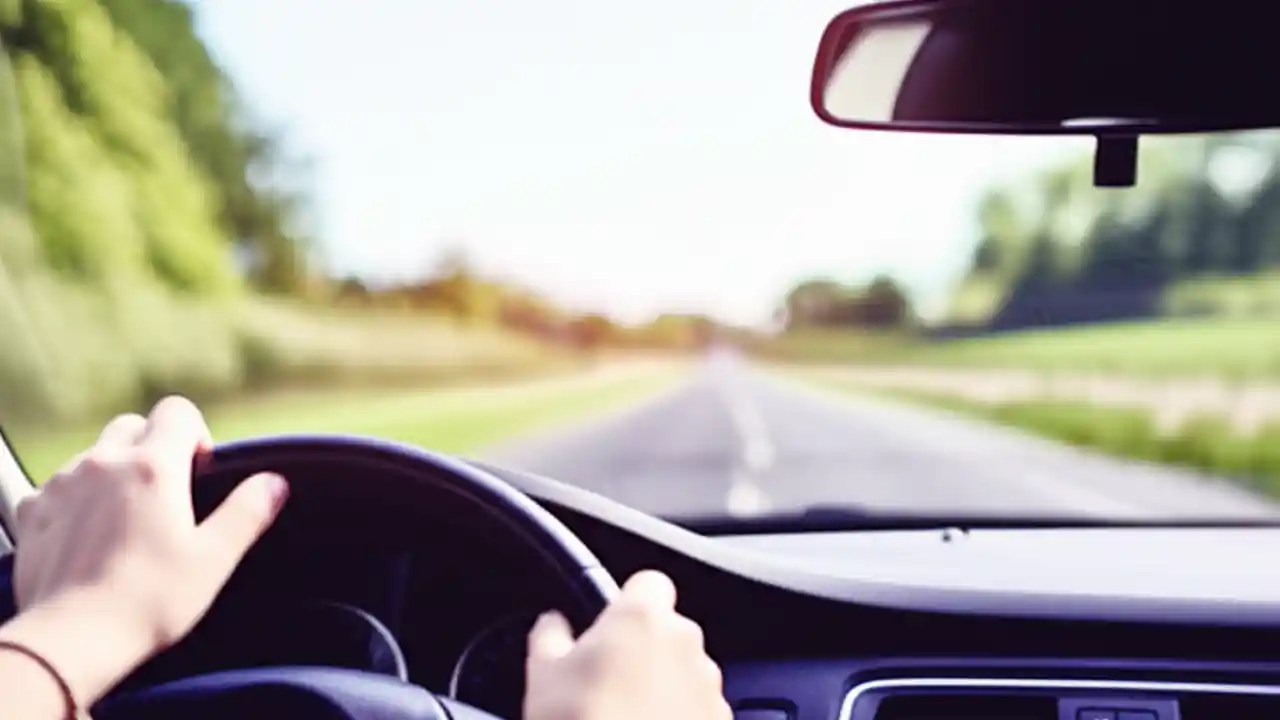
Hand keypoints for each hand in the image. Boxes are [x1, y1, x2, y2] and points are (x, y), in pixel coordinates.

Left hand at [0, 396, 288, 706]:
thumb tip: (274, 483)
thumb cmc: (147, 601)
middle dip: (152, 448)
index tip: (198, 472)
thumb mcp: (214, 558)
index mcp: (154, 467)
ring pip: (94, 455)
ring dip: (112, 473)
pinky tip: (87, 537)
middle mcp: (105, 464)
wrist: (70, 640)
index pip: (178, 410)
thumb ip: (248, 512)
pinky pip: (58, 486)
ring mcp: (63, 484)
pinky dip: (75, 500)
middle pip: (133, 426)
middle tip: (165, 496)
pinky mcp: (33, 511)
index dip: (195, 433)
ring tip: (125, 522)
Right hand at [524, 570, 730, 719]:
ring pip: (685, 671)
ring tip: (627, 716)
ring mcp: (709, 685)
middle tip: (609, 679)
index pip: (648, 583)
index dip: (628, 602)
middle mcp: (685, 642)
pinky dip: (681, 716)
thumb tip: (552, 623)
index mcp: (642, 617)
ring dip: (664, 685)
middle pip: (668, 630)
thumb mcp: (544, 675)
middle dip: (645, 649)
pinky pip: (699, 708)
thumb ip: (551, 634)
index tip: (609, 626)